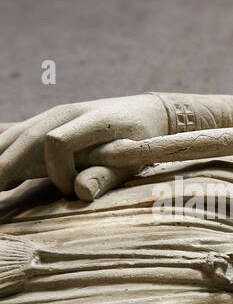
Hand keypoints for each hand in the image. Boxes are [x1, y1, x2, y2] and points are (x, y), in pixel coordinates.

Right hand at [0, 94, 167, 199]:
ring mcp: (54, 114)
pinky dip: (5, 146)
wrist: (146, 111)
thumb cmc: (144, 139)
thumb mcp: (136, 159)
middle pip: (28, 136)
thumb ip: (108, 175)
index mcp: (92, 121)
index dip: (58, 169)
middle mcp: (68, 113)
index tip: (69, 189)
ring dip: (1, 153)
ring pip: (18, 132)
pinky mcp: (48, 120)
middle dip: (6, 162)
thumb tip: (81, 193)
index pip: (57, 141)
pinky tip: (1, 167)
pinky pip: (19, 131)